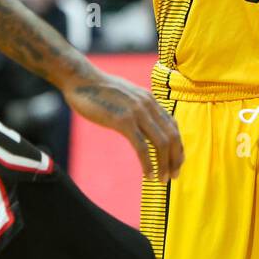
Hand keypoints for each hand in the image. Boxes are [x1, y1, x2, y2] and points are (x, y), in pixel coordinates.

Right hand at [63, 72, 183, 181]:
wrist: (81, 79)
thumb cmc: (99, 89)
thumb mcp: (126, 95)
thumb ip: (137, 107)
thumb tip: (142, 121)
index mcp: (150, 100)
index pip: (173, 126)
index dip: (178, 147)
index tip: (175, 163)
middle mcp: (148, 105)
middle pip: (172, 136)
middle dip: (175, 159)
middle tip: (173, 176)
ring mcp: (137, 112)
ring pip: (160, 143)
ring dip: (164, 164)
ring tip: (162, 179)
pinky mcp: (123, 121)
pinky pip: (142, 147)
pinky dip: (148, 164)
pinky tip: (148, 174)